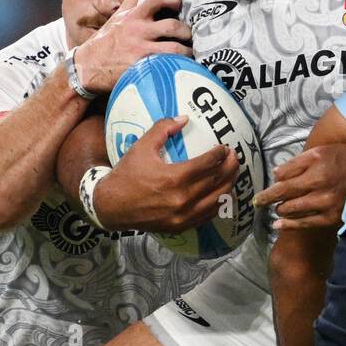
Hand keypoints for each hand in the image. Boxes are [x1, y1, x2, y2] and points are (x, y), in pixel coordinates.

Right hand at [75, 0, 192, 93]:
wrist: (88, 66)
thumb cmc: (107, 39)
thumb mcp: (118, 16)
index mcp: (134, 16)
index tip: (179, 5)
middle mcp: (138, 31)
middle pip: (173, 26)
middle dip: (186, 32)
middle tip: (188, 37)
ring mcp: (141, 50)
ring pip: (175, 48)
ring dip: (186, 51)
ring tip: (188, 54)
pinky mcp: (141, 68)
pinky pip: (166, 66)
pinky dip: (177, 66)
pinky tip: (179, 67)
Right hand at [94, 116, 238, 233]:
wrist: (110, 207)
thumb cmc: (126, 174)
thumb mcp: (142, 146)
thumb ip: (163, 128)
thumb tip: (184, 118)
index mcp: (175, 177)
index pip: (208, 164)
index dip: (220, 154)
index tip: (224, 148)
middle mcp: (182, 199)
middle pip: (218, 181)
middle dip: (231, 167)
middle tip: (235, 157)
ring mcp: (183, 216)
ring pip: (218, 200)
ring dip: (230, 185)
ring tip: (233, 174)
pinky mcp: (181, 227)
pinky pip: (208, 216)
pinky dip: (219, 204)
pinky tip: (223, 194)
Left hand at [253, 143, 345, 230]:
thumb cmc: (343, 158)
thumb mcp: (319, 152)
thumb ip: (296, 164)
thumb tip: (275, 175)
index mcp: (316, 175)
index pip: (283, 189)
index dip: (267, 195)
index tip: (256, 200)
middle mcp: (321, 194)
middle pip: (287, 203)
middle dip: (274, 203)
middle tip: (266, 202)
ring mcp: (328, 208)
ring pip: (295, 214)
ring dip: (283, 212)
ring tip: (278, 209)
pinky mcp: (333, 218)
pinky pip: (307, 224)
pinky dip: (291, 225)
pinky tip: (280, 224)